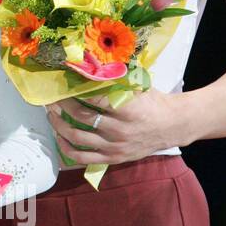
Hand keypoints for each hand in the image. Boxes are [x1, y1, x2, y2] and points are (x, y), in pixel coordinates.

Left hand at [47, 89, 185, 166]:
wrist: (173, 126)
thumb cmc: (153, 102)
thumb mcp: (137, 86)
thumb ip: (114, 79)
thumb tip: (88, 66)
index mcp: (127, 109)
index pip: (93, 99)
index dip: (74, 92)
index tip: (62, 84)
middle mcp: (120, 130)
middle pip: (82, 118)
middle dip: (62, 106)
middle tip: (52, 98)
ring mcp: (115, 147)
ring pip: (78, 138)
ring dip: (59, 126)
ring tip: (51, 115)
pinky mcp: (113, 158)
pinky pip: (83, 158)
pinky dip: (66, 149)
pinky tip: (59, 138)